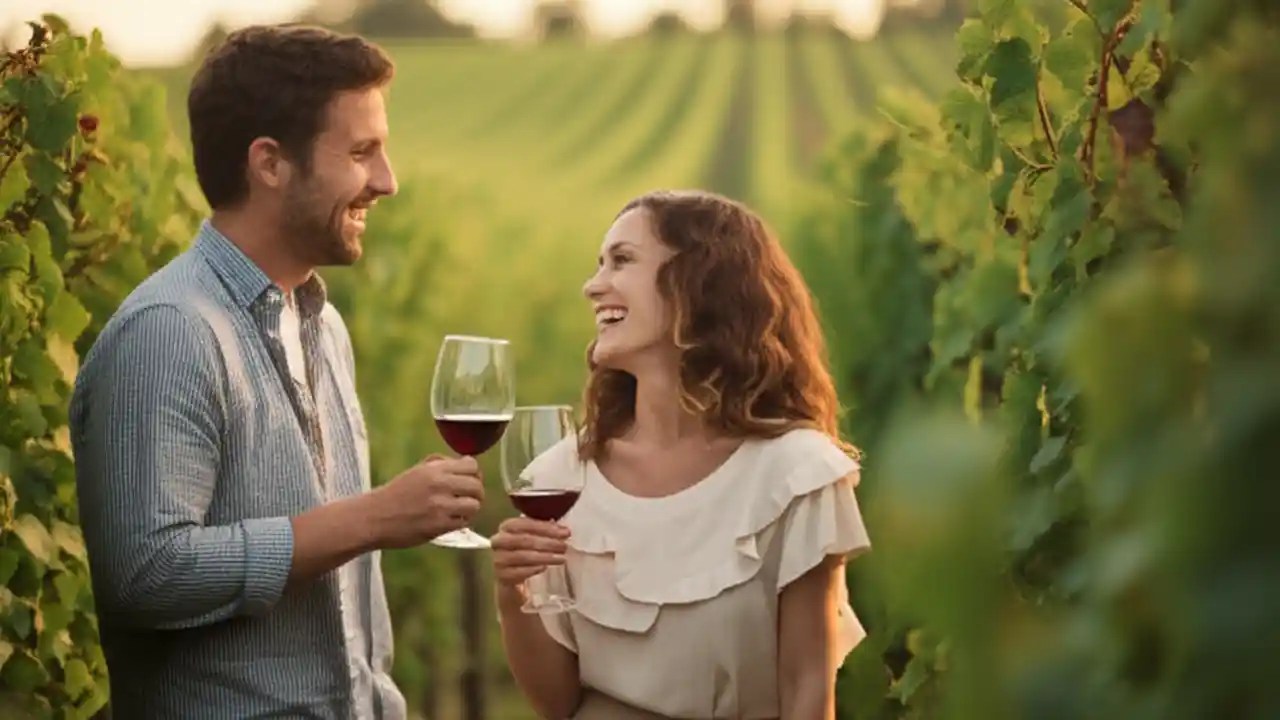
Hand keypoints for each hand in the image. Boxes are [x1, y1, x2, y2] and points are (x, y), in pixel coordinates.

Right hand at [368, 455, 483, 547]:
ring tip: (459, 510)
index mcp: (434, 470)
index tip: (468, 479)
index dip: (474, 473)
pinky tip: (450, 520)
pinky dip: (461, 522)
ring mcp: (440, 506)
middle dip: (475, 492)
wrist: (374, 517)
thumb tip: (467, 464)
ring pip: (475, 505)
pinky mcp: (438, 526)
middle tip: (467, 498)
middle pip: (477, 486)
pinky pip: (464, 522)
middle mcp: (439, 485)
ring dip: (470, 509)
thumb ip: (440, 465)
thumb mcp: (416, 471)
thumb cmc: (396, 494)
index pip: (472, 466)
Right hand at [491, 517, 569, 586]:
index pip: (525, 523)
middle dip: (547, 543)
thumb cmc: (523, 549)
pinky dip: (533, 569)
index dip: (546, 528)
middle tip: (564, 546)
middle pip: (524, 540)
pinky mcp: (501, 576)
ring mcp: (498, 559)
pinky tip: (544, 567)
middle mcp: (499, 541)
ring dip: (544, 557)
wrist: (509, 573)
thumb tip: (563, 530)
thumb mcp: (532, 536)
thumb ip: (545, 530)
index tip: (564, 532)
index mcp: (506, 526)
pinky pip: (518, 572)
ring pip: (522, 556)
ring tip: (561, 558)